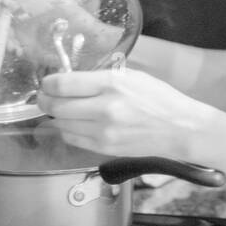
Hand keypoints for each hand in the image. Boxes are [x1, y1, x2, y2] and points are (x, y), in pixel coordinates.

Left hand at [35, 68, 212, 160]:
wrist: (180, 129)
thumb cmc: (159, 98)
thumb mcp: (131, 76)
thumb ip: (99, 79)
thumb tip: (68, 82)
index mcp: (112, 84)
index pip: (62, 84)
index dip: (48, 83)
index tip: (47, 83)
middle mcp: (104, 108)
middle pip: (56, 106)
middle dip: (45, 100)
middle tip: (45, 97)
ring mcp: (102, 132)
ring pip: (61, 124)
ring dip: (57, 116)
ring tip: (64, 110)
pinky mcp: (103, 148)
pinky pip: (72, 139)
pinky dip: (68, 130)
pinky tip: (76, 124)